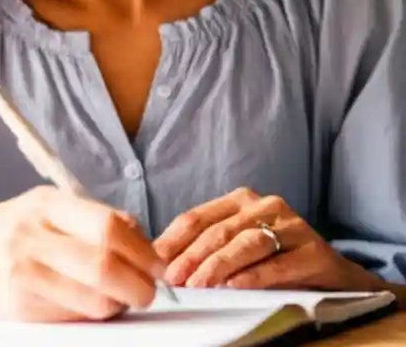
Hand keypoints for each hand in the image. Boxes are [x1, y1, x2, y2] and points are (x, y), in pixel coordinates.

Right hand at [0, 185, 165, 321]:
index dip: (144, 251)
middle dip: (140, 285)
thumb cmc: (3, 230)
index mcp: (45, 204)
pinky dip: (90, 314)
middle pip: (106, 265)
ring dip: (118, 305)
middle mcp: (33, 235)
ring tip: (115, 299)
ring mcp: (23, 272)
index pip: (109, 226)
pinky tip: (85, 304)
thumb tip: (142, 238)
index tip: (158, 265)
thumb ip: (90, 218)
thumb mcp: (41, 208)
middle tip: (147, 291)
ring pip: (96, 300)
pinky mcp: (18, 305)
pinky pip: (73, 317)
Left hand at [154, 187, 383, 290]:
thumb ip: (203, 248)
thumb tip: (159, 263)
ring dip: (218, 265)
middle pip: (218, 231)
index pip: (197, 217)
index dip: (173, 240)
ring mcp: (292, 225)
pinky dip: (254, 275)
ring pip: (246, 243)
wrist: (331, 273)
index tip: (155, 262)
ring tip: (199, 284)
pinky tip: (235, 286)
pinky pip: (278, 263)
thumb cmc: (274, 259)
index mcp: (239, 201)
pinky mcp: (314, 251)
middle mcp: (265, 206)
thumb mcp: (235, 248)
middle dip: (191, 257)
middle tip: (174, 279)